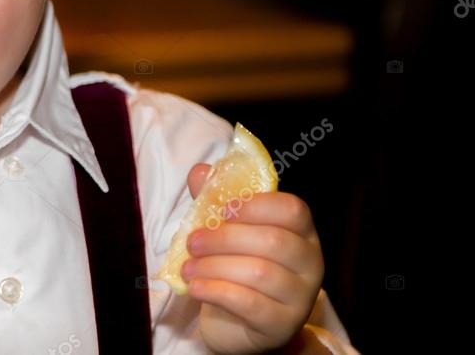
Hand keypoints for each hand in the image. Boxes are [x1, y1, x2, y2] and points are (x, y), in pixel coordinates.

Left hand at [180, 163, 324, 353]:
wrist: (239, 325)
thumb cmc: (236, 268)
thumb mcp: (225, 231)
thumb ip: (214, 200)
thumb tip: (200, 171)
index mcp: (301, 232)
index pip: (293, 209)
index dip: (255, 206)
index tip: (221, 211)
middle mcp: (310, 262)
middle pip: (272, 240)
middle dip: (223, 238)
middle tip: (191, 242)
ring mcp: (300, 297)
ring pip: (260, 272)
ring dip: (214, 266)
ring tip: (187, 267)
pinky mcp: (281, 325)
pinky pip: (250, 304)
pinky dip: (216, 291)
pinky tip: (195, 287)